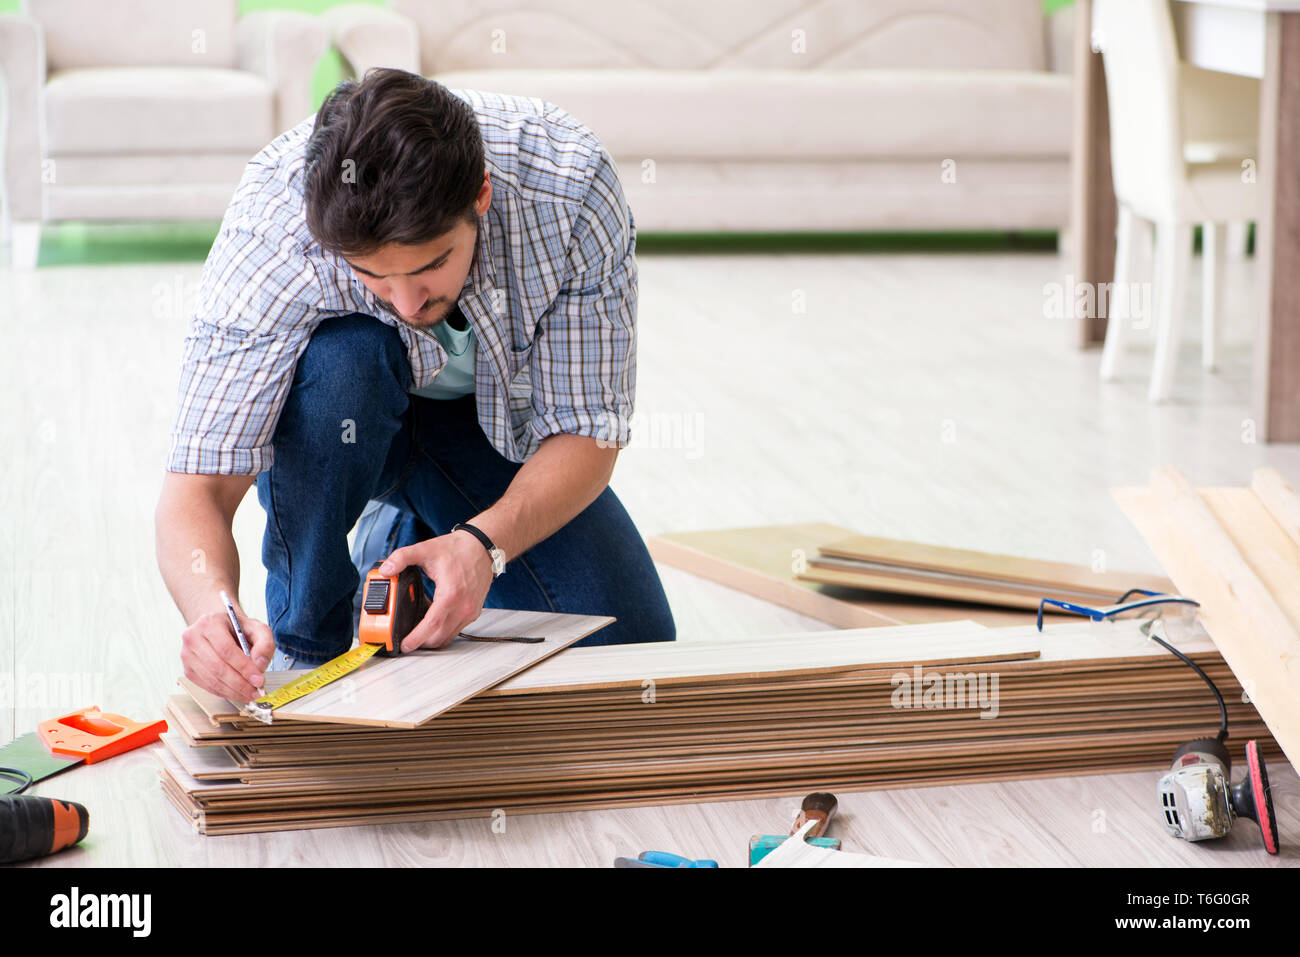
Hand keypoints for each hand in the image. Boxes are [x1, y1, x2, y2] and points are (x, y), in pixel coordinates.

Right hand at [180, 600, 274, 703]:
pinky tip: (238, 693)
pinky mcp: (188, 669)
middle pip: (217, 666)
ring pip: (211, 679)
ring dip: (233, 691)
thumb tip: (259, 665)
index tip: (258, 679)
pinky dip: (224, 692)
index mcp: (210, 622)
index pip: (226, 649)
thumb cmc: (238, 629)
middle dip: (240, 683)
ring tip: (250, 694)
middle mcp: (193, 637)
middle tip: (256, 691)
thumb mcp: (257, 628)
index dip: (243, 667)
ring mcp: (187, 655)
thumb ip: (264, 644)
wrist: (220, 628)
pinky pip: (206, 686)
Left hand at [378, 531, 494, 651]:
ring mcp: (470, 611)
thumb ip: (401, 558)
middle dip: (421, 643)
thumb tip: (386, 570)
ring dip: (432, 638)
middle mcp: (463, 606)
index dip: (416, 638)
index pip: (431, 625)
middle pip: (439, 637)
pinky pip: (456, 629)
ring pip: (448, 636)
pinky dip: (443, 630)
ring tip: (419, 631)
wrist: (482, 546)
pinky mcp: (474, 612)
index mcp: (451, 594)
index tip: (405, 645)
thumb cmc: (459, 549)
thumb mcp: (425, 550)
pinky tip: (434, 619)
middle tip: (407, 640)